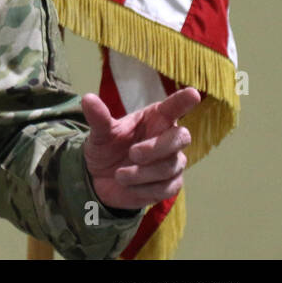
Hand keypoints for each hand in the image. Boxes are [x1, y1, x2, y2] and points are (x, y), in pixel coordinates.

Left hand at [82, 87, 200, 211]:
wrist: (100, 179)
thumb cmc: (106, 148)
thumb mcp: (100, 133)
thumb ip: (99, 118)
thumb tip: (88, 98)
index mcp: (154, 119)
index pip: (172, 108)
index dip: (183, 101)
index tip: (193, 94)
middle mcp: (168, 137)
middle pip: (181, 138)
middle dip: (157, 147)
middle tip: (132, 153)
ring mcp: (173, 162)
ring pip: (170, 166)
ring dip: (142, 173)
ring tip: (119, 175)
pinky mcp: (171, 185)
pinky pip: (166, 188)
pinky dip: (144, 188)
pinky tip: (128, 186)